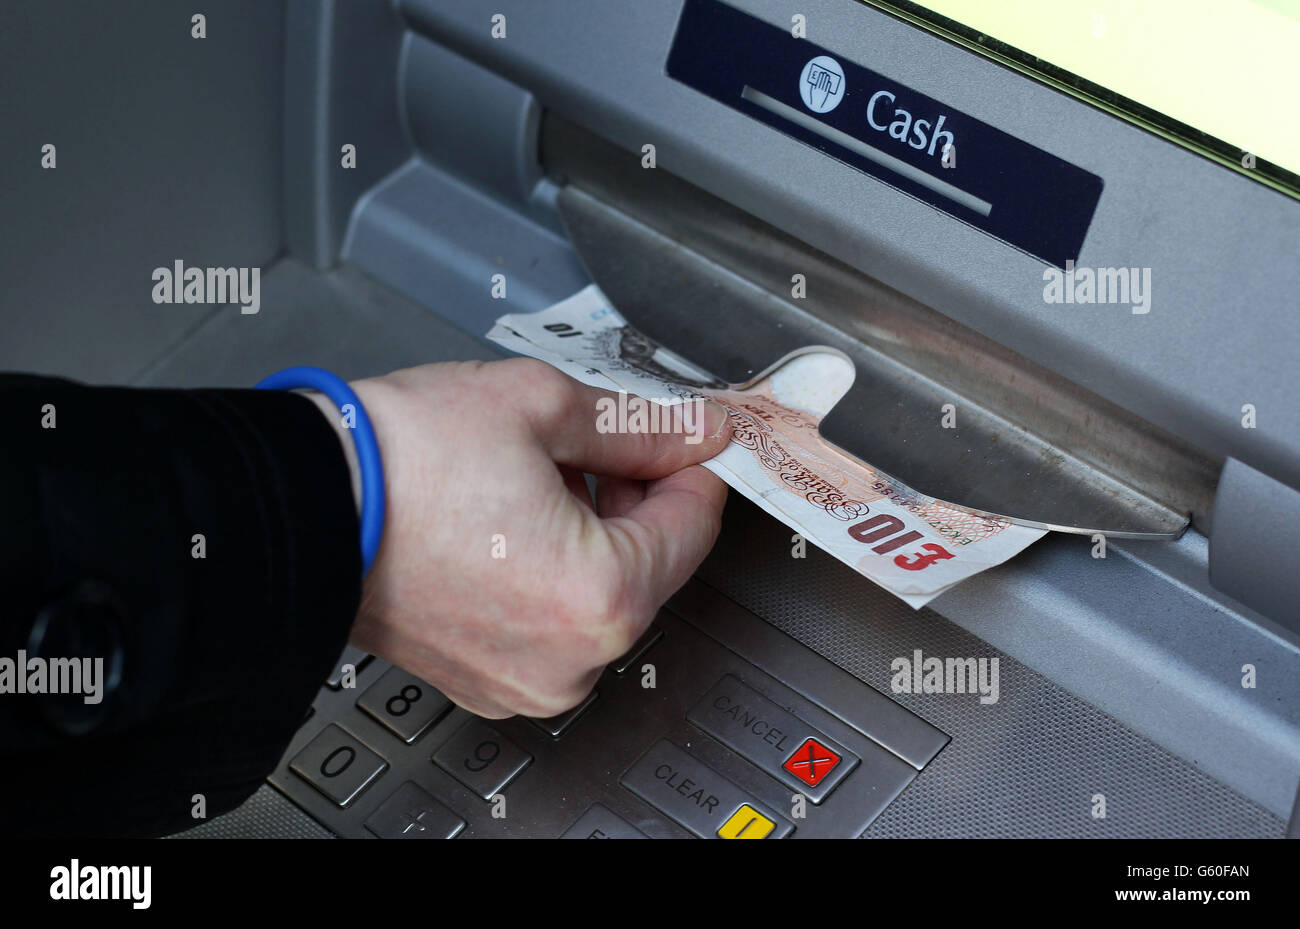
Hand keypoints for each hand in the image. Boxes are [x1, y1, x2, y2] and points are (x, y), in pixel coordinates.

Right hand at [340, 359, 730, 718]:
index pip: (693, 523)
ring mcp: (526, 681)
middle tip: (594, 441)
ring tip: (531, 477)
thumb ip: (637, 423)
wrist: (297, 506)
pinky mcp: (488, 681)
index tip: (687, 435)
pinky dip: (550, 571)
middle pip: (650, 563)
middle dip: (635, 496)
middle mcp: (570, 660)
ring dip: (591, 532)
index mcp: (599, 600)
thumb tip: (692, 432)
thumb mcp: (537, 406)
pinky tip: (510, 522)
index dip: (692, 462)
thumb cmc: (394, 468)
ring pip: (601, 593)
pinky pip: (553, 621)